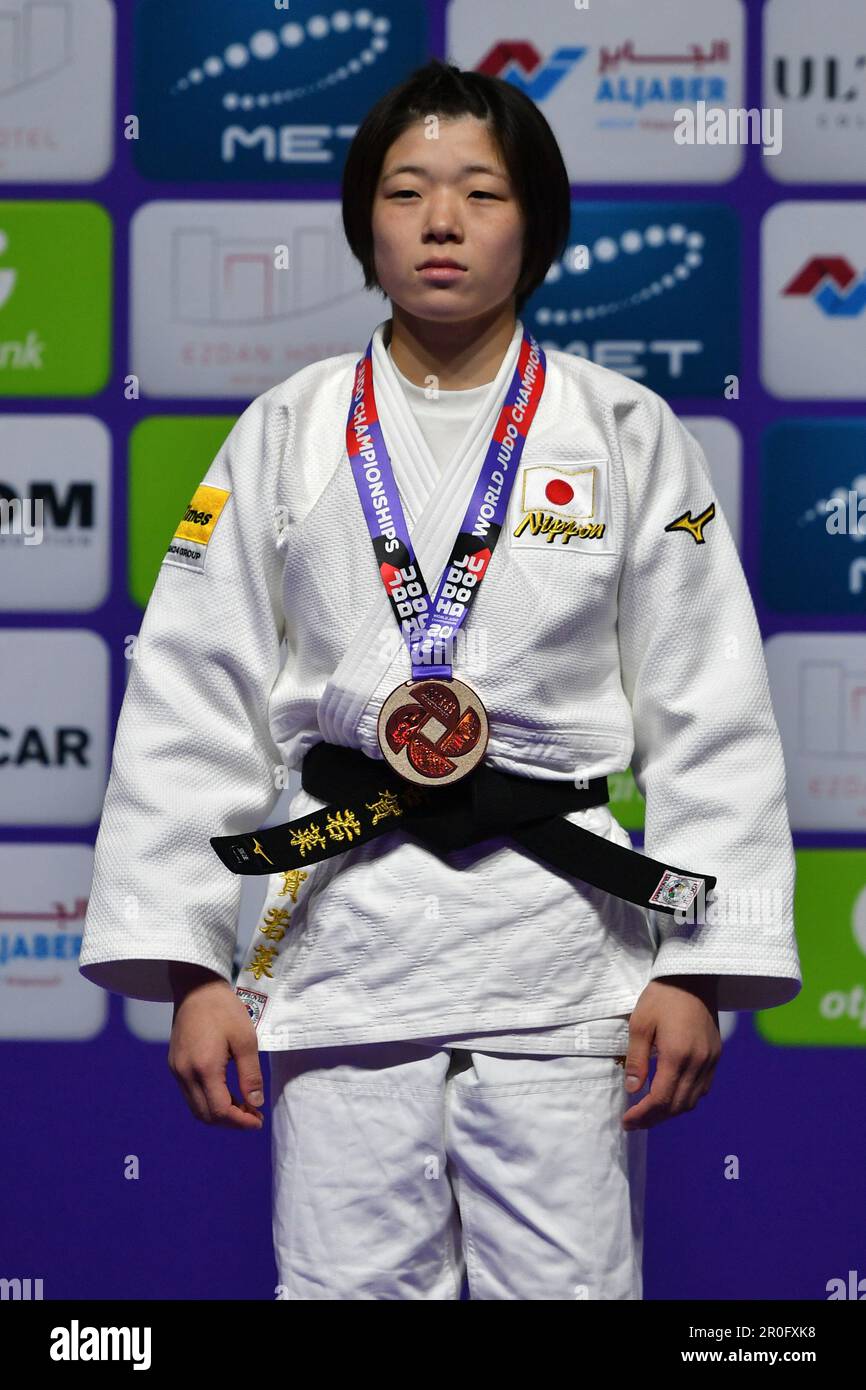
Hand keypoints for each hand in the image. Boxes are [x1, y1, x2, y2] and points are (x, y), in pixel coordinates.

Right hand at [167, 963, 265, 1130]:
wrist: (196, 987)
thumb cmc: (224, 1009)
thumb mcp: (245, 1039)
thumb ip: (251, 1074)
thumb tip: (256, 1103)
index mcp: (204, 1067)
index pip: (220, 1111)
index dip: (241, 1122)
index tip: (258, 1121)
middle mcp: (185, 1073)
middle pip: (206, 1115)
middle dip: (231, 1121)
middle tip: (253, 1115)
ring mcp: (177, 1070)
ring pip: (196, 1108)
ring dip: (219, 1113)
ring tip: (243, 1106)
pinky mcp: (175, 1064)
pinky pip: (190, 1094)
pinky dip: (208, 1101)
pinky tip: (226, 1093)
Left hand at [620, 976, 721, 1130]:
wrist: (693, 976)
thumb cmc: (661, 996)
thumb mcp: (640, 1023)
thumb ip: (637, 1059)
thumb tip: (633, 1090)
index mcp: (677, 1055)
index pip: (661, 1099)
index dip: (643, 1115)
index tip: (627, 1122)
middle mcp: (698, 1063)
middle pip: (677, 1106)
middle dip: (654, 1118)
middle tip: (634, 1122)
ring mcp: (711, 1060)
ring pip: (692, 1101)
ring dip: (671, 1111)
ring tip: (650, 1112)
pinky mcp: (717, 1055)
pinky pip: (703, 1088)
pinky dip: (686, 1098)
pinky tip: (671, 1095)